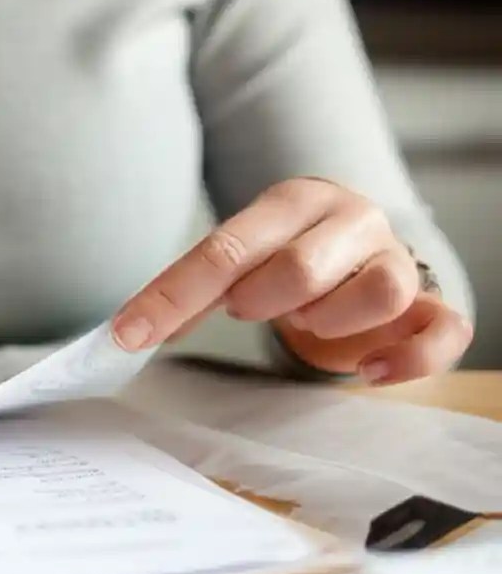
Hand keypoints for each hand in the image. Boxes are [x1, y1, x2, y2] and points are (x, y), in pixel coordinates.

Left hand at [112, 177, 472, 384]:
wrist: (356, 251)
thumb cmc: (286, 259)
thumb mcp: (239, 261)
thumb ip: (190, 291)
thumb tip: (131, 331)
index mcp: (292, 201)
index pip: (224, 249)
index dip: (173, 296)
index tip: (129, 335)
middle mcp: (351, 220)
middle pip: (300, 267)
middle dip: (262, 301)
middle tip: (250, 309)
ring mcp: (397, 259)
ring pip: (381, 290)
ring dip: (330, 321)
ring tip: (309, 321)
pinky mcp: (430, 303)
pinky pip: (444, 329)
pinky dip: (408, 359)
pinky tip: (366, 372)